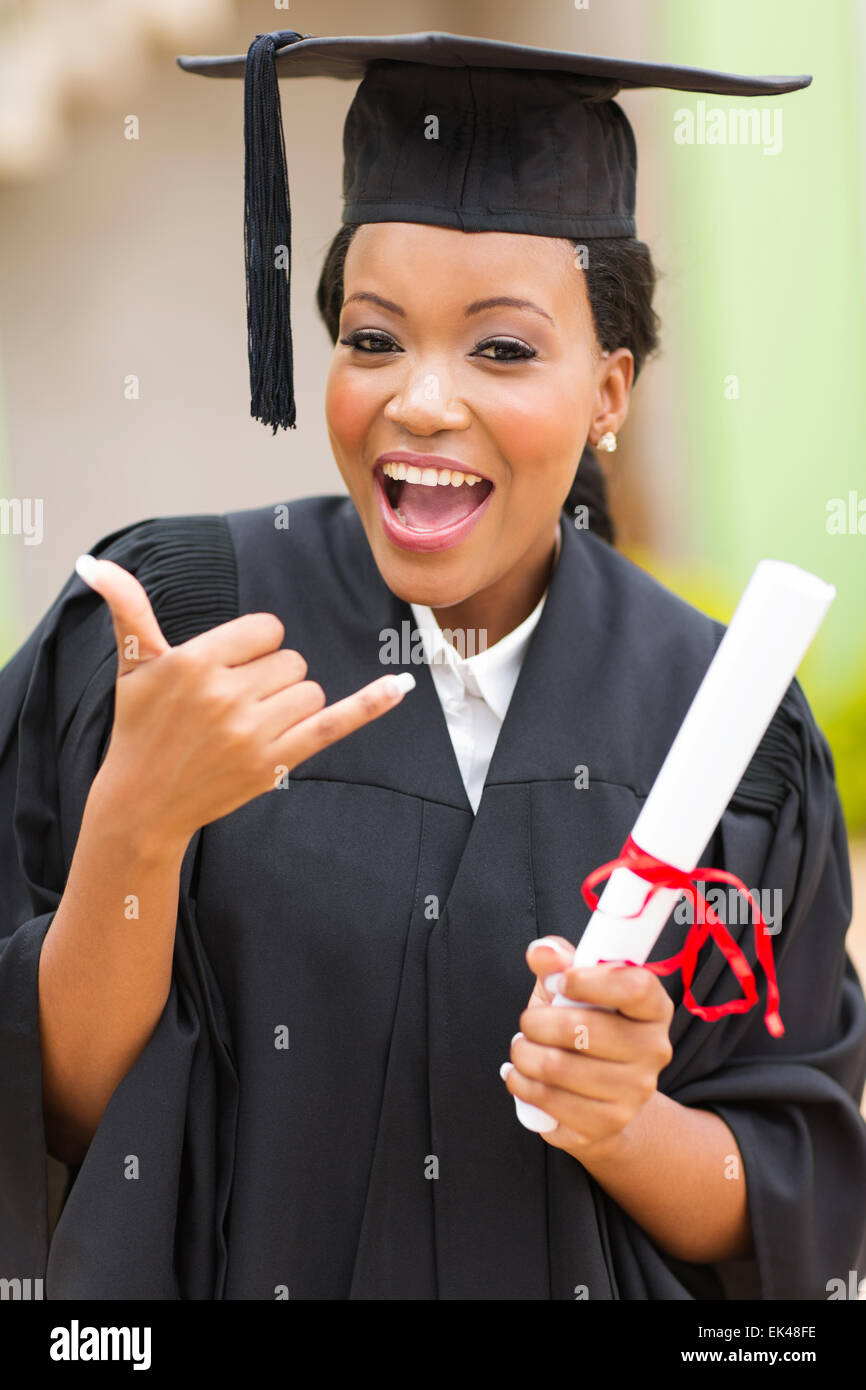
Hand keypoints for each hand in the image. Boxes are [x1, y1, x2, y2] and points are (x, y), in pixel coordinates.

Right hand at [76, 554, 413, 852]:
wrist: (142, 803)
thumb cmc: (140, 728)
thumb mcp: (133, 665)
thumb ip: (127, 608)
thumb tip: (93, 562)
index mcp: (195, 662)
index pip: (266, 629)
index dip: (254, 647)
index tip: (229, 669)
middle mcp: (226, 695)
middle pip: (290, 660)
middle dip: (269, 677)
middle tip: (231, 705)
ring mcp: (254, 731)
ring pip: (310, 690)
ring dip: (290, 703)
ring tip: (249, 724)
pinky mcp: (276, 762)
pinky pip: (334, 723)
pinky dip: (370, 704)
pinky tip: (401, 686)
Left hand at [500, 935, 673, 1161]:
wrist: (599, 1095)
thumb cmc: (584, 1027)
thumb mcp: (572, 988)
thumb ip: (558, 962)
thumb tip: (541, 952)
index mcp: (654, 1008)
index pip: (635, 987)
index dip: (588, 981)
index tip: (559, 981)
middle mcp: (654, 1050)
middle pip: (584, 1029)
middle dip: (536, 1022)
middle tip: (527, 1022)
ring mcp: (635, 1092)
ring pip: (557, 1067)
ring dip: (523, 1054)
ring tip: (522, 1049)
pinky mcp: (607, 1124)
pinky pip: (547, 1100)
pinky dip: (521, 1083)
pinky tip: (521, 1076)